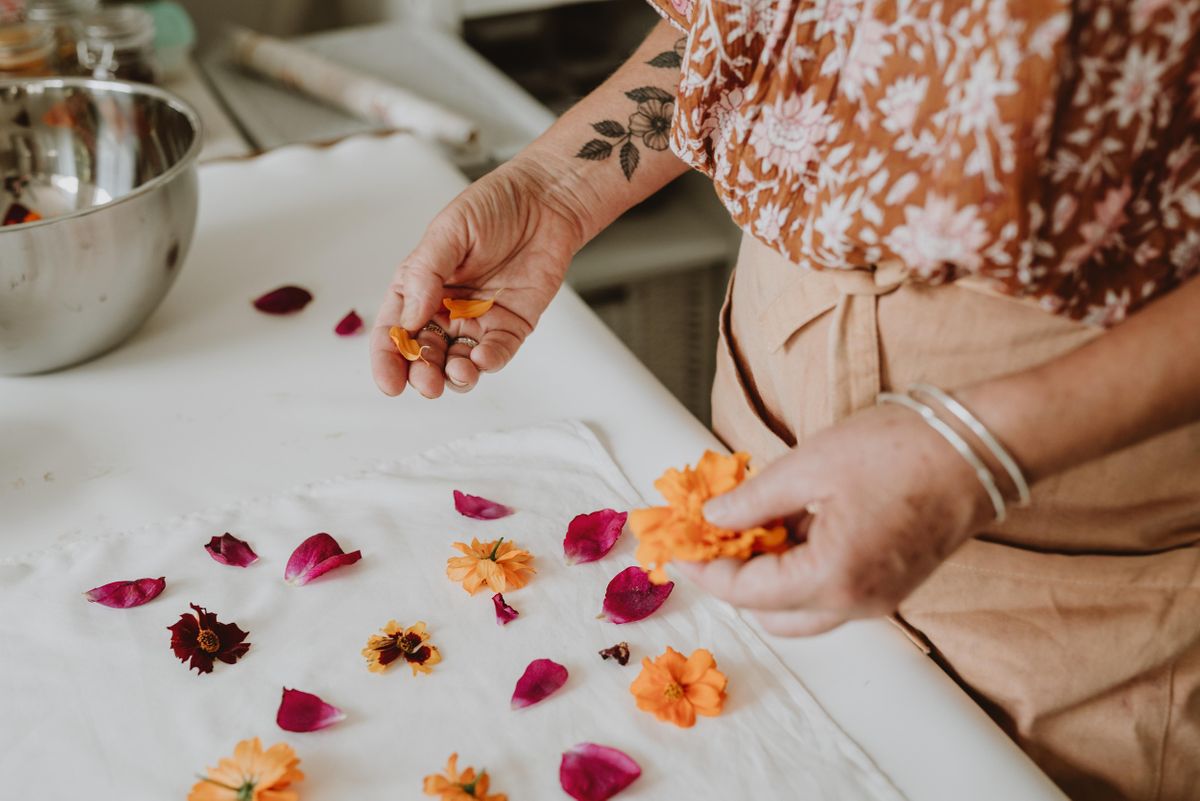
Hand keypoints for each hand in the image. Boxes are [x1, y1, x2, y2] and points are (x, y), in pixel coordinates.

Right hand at [371, 157, 586, 397]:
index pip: (395, 331)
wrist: (546, 201)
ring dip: (454, 375)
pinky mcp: (511, 325)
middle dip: (422, 374)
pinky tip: (482, 359)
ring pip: (459, 362)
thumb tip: (410, 319)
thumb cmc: (493, 207)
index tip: (389, 383)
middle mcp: (445, 309)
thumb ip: (425, 274)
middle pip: (425, 355)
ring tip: (457, 374)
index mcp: (419, 287)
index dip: (388, 360)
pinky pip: (497, 353)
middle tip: (426, 383)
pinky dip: (488, 361)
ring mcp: (478, 320)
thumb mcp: (448, 231)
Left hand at [681, 404, 994, 636]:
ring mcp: (880, 598)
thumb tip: (713, 518)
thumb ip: (754, 500)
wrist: (981, 447)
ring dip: (770, 576)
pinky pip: (833, 591)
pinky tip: (792, 523)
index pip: (747, 591)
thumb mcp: (810, 465)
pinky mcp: (893, 583)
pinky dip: (802, 569)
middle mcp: (857, 603)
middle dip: (736, 581)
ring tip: (753, 523)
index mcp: (833, 577)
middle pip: (772, 615)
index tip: (678, 547)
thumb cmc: (901, 449)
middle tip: (714, 537)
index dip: (706, 569)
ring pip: (803, 608)